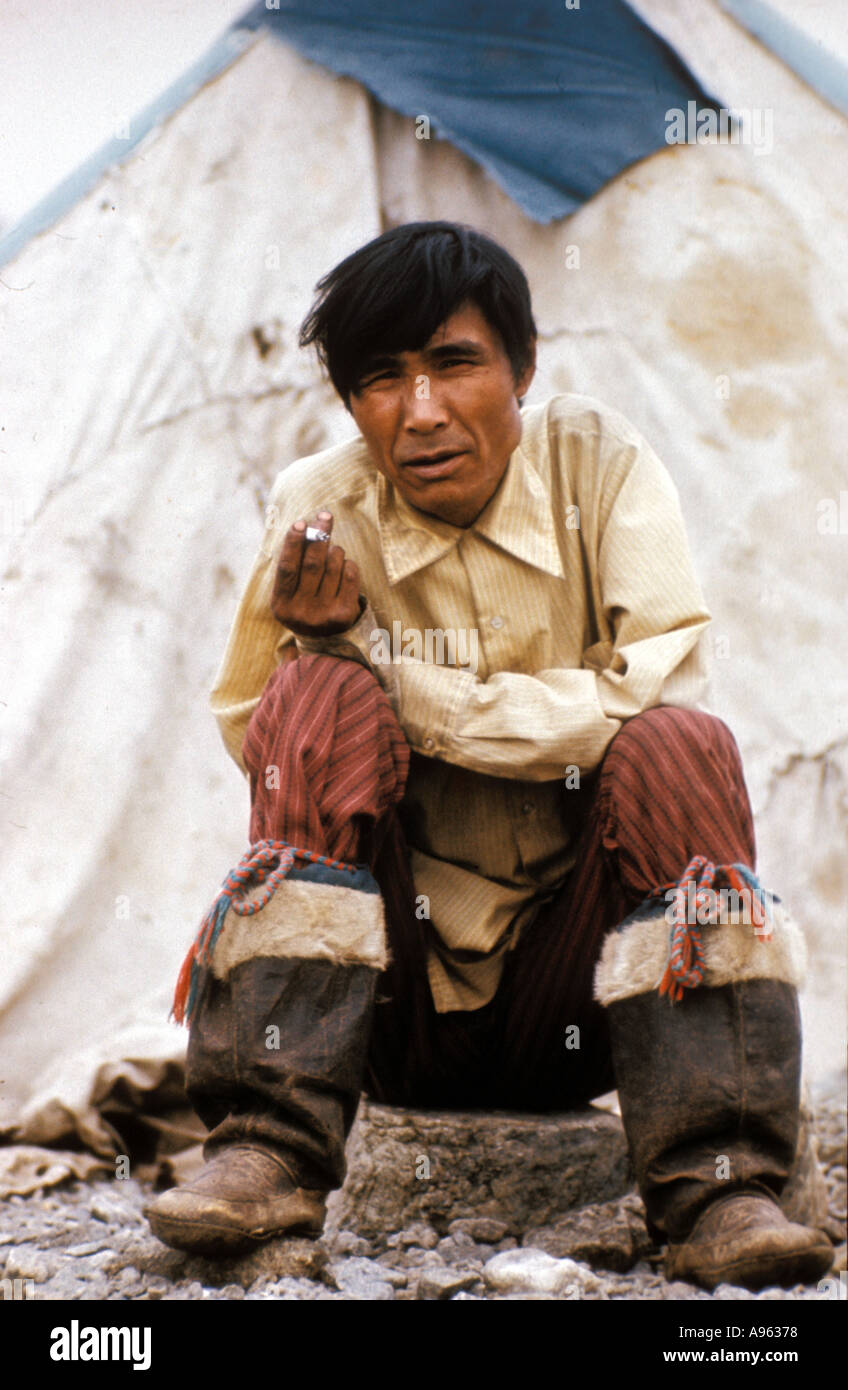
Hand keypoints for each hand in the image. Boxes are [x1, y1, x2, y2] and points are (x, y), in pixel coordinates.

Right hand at [270, 510, 362, 636]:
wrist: (324, 639)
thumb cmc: (304, 602)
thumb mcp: (291, 590)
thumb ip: (294, 563)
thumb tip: (308, 527)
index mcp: (281, 604)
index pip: (287, 568)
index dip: (293, 543)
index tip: (301, 523)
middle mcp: (301, 612)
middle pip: (312, 564)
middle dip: (320, 536)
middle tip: (325, 517)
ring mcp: (324, 615)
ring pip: (333, 566)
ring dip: (335, 550)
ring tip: (333, 550)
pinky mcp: (345, 615)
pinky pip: (350, 575)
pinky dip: (348, 564)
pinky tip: (344, 566)